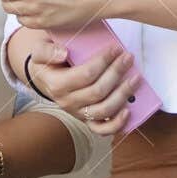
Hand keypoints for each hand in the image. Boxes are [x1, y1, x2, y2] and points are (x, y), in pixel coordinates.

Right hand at [25, 36, 140, 137]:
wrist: (45, 78)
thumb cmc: (48, 61)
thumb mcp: (40, 51)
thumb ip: (47, 50)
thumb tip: (64, 53)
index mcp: (57, 85)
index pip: (85, 75)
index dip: (103, 61)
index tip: (116, 48)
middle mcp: (67, 103)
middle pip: (98, 91)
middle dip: (117, 73)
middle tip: (129, 57)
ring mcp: (78, 114)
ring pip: (104, 110)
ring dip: (123, 95)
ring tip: (136, 78)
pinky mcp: (86, 120)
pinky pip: (102, 129)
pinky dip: (117, 124)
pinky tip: (129, 110)